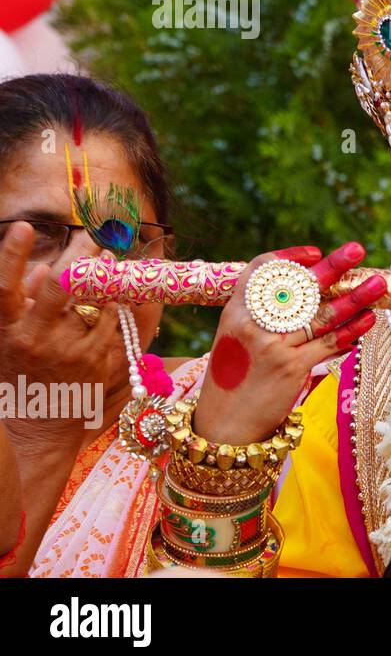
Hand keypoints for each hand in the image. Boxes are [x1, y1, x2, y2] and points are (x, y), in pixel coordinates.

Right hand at [0, 224, 129, 439]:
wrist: (41, 429)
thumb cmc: (22, 377)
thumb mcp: (8, 342)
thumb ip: (21, 304)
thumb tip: (37, 269)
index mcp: (5, 330)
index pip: (3, 288)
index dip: (10, 256)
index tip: (22, 227)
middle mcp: (33, 338)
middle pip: (59, 283)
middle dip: (80, 253)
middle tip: (92, 235)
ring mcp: (65, 349)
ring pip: (91, 298)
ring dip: (102, 274)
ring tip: (106, 258)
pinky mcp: (94, 359)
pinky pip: (109, 319)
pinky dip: (113, 303)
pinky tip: (113, 296)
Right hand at [192, 243, 383, 444]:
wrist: (223, 426)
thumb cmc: (234, 380)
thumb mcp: (236, 340)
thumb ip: (264, 316)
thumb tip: (308, 293)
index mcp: (235, 311)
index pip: (262, 271)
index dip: (290, 257)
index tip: (315, 253)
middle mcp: (252, 324)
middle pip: (300, 288)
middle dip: (332, 266)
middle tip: (357, 249)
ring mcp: (272, 346)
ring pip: (322, 315)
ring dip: (355, 297)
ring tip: (378, 283)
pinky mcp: (291, 368)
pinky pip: (328, 344)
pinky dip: (351, 331)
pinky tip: (368, 320)